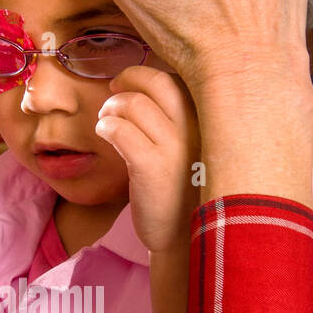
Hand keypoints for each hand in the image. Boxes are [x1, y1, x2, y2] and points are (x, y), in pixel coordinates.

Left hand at [96, 65, 199, 251]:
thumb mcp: (193, 148)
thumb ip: (178, 120)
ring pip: (134, 104)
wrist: (184, 237)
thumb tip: (143, 89)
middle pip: (157, 82)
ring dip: (111, 107)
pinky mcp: (152, 167)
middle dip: (129, 78)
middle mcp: (196, 129)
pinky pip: (120, 130)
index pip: (176, 79)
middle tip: (114, 89)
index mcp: (208, 121)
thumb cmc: (184, 190)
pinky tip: (104, 135)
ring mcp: (175, 147)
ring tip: (106, 121)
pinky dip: (106, 127)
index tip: (132, 83)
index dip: (147, 75)